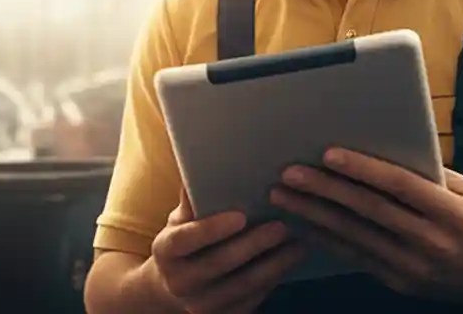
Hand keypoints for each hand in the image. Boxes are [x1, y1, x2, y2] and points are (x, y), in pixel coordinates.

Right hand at [149, 188, 305, 313]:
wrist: (171, 287)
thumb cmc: (182, 242)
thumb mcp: (179, 220)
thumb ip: (193, 199)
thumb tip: (204, 163)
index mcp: (165, 251)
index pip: (186, 240)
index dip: (212, 229)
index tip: (241, 215)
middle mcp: (178, 282)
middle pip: (219, 264)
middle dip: (253, 246)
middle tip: (281, 227)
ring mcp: (200, 305)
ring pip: (241, 286)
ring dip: (272, 266)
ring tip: (297, 244)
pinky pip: (251, 301)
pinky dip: (272, 282)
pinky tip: (289, 264)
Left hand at [270, 148, 462, 304]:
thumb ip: (431, 172)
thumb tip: (388, 145)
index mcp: (451, 214)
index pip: (399, 186)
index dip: (363, 169)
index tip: (328, 153)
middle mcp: (431, 242)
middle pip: (368, 211)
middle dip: (325, 190)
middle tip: (290, 173)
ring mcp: (413, 267)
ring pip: (354, 236)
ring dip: (314, 215)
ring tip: (283, 197)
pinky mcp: (399, 282)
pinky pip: (355, 257)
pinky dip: (325, 239)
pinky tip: (302, 224)